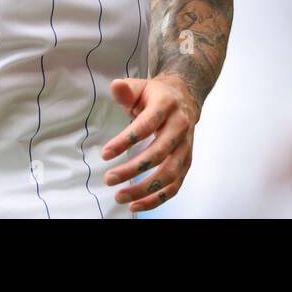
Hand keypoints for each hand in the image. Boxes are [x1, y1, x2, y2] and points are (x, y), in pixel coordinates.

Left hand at [101, 74, 199, 212]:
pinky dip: (157, 199)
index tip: (105, 154)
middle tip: (109, 178)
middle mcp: (180, 126)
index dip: (126, 141)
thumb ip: (126, 90)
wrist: (184, 98)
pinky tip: (136, 205)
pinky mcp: (186, 162)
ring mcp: (186, 146)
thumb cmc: (156, 96)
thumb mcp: (140, 87)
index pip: (146, 125)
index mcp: (166, 105)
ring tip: (120, 196)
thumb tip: (115, 86)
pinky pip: (175, 185)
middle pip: (158, 153)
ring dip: (144, 189)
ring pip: (169, 173)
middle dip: (132, 169)